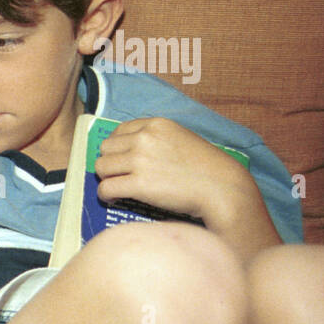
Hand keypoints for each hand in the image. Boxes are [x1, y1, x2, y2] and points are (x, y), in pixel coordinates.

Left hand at [92, 117, 250, 224]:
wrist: (222, 188)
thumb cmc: (204, 167)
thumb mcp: (180, 138)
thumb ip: (154, 139)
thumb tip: (127, 151)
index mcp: (156, 124)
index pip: (118, 131)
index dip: (116, 148)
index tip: (121, 160)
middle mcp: (145, 138)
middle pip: (105, 149)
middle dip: (111, 163)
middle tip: (120, 176)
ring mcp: (140, 160)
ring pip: (101, 168)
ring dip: (107, 179)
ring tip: (118, 188)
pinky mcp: (139, 184)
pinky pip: (105, 189)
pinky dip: (106, 196)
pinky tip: (116, 199)